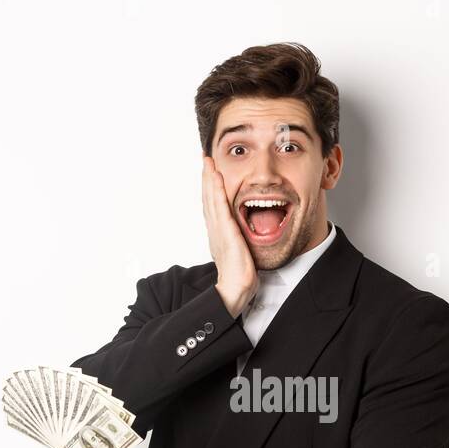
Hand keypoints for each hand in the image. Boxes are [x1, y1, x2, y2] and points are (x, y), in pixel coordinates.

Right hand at [201, 155, 258, 316]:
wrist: (236, 289)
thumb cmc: (240, 275)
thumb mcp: (239, 252)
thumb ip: (239, 240)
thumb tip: (243, 235)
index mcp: (218, 233)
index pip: (213, 205)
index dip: (210, 188)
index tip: (210, 171)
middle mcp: (215, 229)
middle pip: (208, 198)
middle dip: (207, 177)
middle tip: (205, 158)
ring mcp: (218, 230)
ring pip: (211, 198)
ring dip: (209, 178)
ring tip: (208, 161)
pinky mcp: (225, 232)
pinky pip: (221, 206)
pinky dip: (217, 190)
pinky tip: (217, 176)